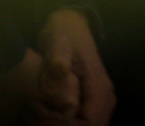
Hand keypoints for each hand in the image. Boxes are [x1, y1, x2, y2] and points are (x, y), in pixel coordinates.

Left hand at [7, 8, 114, 125]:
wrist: (70, 27)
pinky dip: (65, 123)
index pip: (92, 124)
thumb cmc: (64, 36)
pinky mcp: (92, 101)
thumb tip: (57, 78)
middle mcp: (105, 97)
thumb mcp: (57, 44)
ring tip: (41, 118)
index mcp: (99, 87)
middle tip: (40, 120)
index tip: (45, 123)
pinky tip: (48, 117)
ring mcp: (100, 100)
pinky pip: (84, 122)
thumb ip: (57, 60)